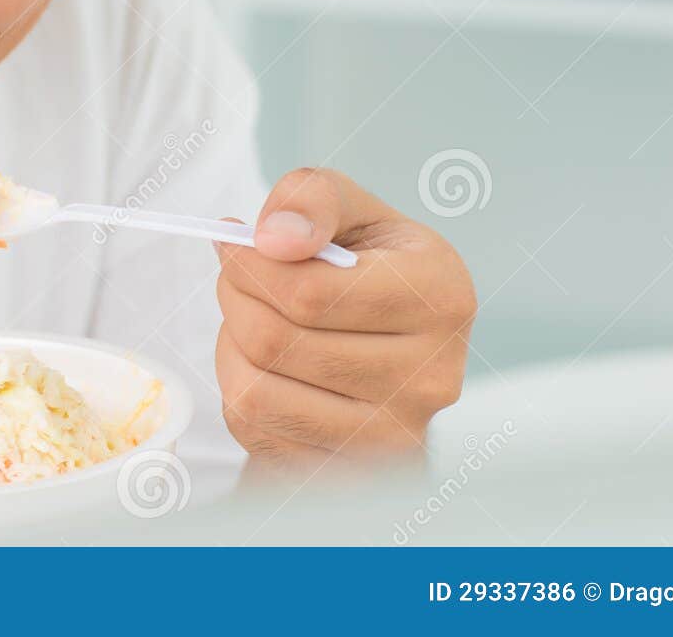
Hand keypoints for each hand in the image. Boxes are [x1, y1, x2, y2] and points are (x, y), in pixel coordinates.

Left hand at [214, 167, 475, 472]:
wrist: (388, 344)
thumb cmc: (366, 263)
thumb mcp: (351, 208)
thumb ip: (312, 198)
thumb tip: (272, 239)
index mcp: (441, 298)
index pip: (311, 293)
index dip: (249, 263)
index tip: (234, 243)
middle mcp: (430, 377)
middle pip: (275, 341)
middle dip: (234, 296)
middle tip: (236, 275)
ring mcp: (393, 436)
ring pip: (256, 391)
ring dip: (231, 344)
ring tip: (251, 317)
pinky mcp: (353, 475)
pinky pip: (254, 429)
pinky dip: (238, 387)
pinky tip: (265, 363)